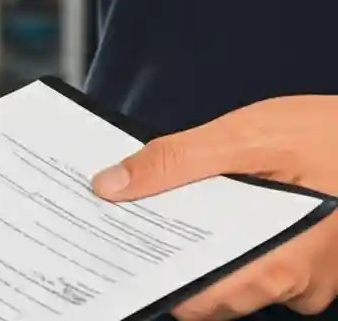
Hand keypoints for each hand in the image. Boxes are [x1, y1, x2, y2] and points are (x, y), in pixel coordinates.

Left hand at [91, 96, 337, 318]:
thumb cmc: (333, 134)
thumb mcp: (248, 135)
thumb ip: (177, 161)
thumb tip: (113, 185)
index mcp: (280, 265)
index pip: (195, 295)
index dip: (151, 273)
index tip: (116, 248)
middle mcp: (297, 286)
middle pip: (212, 291)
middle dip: (170, 257)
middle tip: (130, 220)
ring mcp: (310, 281)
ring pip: (235, 278)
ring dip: (200, 248)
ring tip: (165, 210)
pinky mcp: (315, 265)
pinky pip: (260, 263)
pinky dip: (232, 240)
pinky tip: (213, 209)